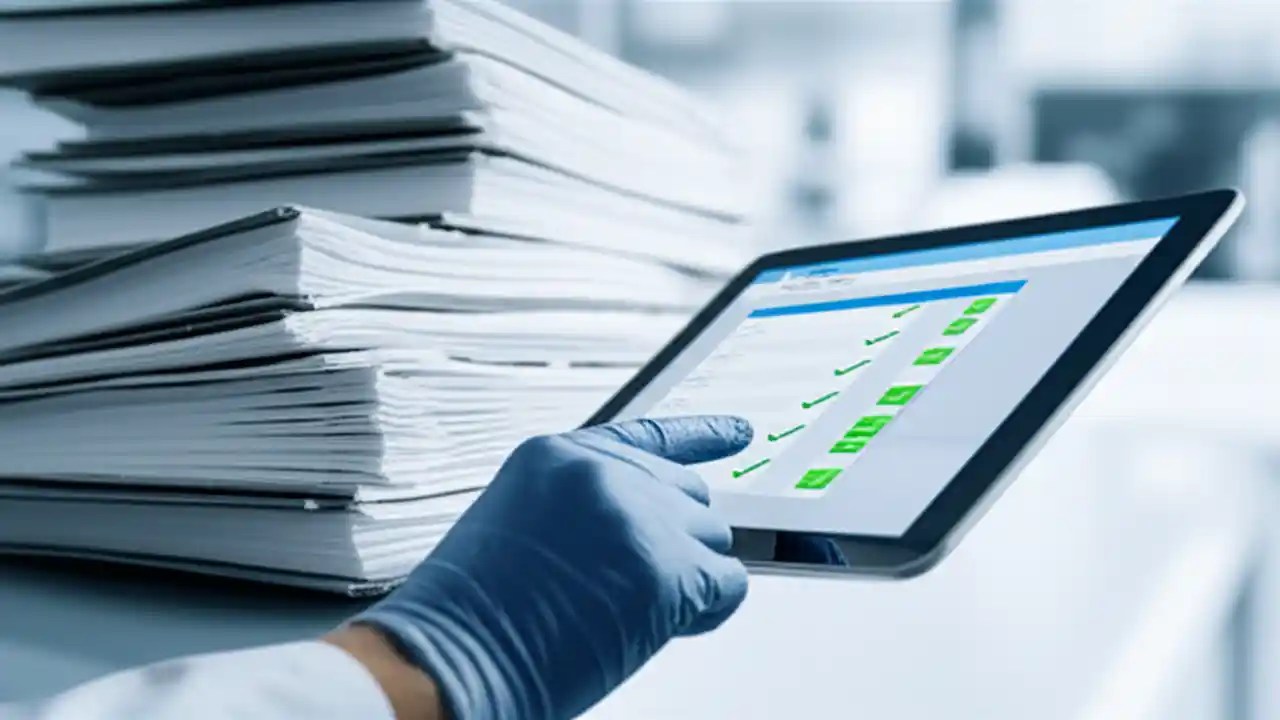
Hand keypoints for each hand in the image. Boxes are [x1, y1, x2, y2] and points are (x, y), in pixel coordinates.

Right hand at [351, 416, 752, 719]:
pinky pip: (726, 585)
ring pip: (712, 540)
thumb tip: (643, 531)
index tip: (739, 432)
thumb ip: (584, 508)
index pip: (650, 435)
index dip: (703, 435)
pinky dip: (705, 612)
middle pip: (687, 494)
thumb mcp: (519, 525)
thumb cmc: (469, 615)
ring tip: (630, 613)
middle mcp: (602, 474)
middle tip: (636, 586)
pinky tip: (661, 628)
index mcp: (559, 456)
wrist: (448, 660)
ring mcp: (638, 517)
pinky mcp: (666, 570)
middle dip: (675, 541)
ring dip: (687, 579)